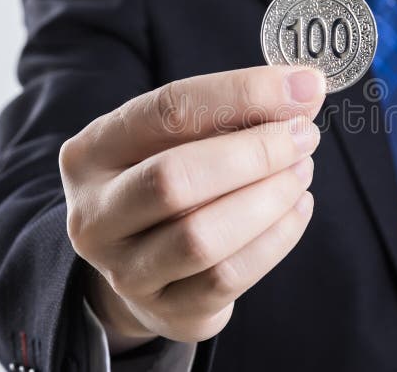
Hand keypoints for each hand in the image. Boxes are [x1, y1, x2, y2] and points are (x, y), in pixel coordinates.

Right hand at [59, 66, 325, 349]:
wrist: (144, 266)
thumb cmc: (171, 185)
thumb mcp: (181, 141)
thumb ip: (233, 114)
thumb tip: (304, 90)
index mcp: (92, 153)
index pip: (167, 110)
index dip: (242, 93)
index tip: (303, 86)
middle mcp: (95, 214)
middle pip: (175, 179)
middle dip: (255, 152)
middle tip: (304, 136)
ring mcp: (124, 271)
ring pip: (201, 236)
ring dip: (268, 197)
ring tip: (302, 171)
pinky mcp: (166, 310)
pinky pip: (228, 276)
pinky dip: (276, 238)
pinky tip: (298, 208)